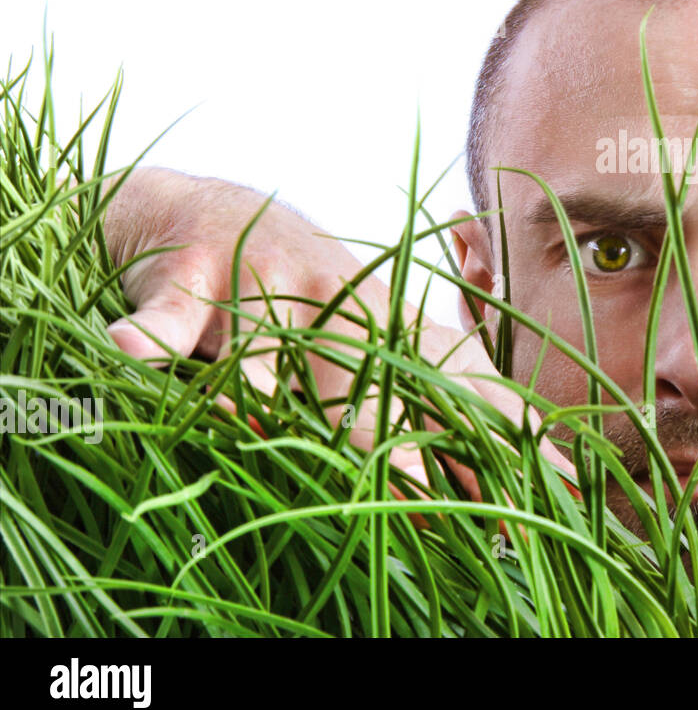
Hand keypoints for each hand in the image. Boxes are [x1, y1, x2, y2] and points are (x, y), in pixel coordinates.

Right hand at [102, 167, 572, 500]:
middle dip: (392, 441)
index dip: (502, 435)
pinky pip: (171, 310)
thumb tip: (504, 495)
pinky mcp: (192, 273)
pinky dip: (153, 331)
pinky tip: (134, 351)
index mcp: (391, 329)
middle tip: (422, 500)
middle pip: (363, 381)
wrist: (214, 209)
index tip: (551, 490)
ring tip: (264, 424)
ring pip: (268, 346)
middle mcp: (340, 304)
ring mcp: (266, 285)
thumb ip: (427, 405)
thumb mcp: (372, 345)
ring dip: (266, 387)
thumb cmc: (306, 304)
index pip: (458, 387)